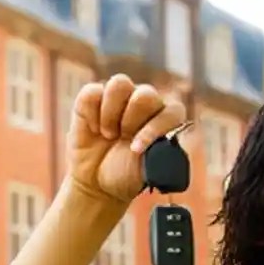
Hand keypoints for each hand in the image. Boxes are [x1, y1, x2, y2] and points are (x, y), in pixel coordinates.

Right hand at [65, 73, 186, 204]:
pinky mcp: (94, 96)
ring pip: (120, 83)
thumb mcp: (148, 172)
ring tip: (108, 134)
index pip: (172, 111)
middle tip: (122, 139)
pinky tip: (94, 129)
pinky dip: (91, 114)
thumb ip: (162, 158)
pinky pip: (93, 91)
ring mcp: (120, 96)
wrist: (97, 181)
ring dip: (111, 114)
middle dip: (131, 121)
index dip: (154, 129)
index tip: (136, 150)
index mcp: (166, 118)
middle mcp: (146, 102)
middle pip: (145, 94)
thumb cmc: (127, 174)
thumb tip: (163, 147)